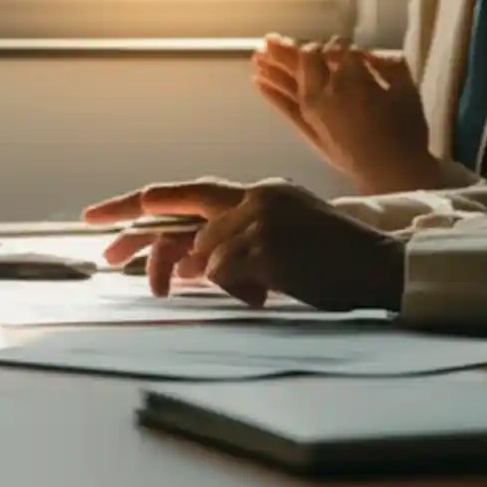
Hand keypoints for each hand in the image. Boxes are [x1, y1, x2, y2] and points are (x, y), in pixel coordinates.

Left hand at [84, 178, 406, 310]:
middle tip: (103, 251)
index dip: (145, 201)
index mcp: (258, 192)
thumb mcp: (278, 244)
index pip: (190, 193)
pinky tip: (267, 294)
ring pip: (203, 255)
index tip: (106, 215)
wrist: (383, 269)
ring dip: (216, 280)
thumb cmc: (333, 265)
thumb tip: (183, 268)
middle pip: (177, 212)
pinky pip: (222, 274)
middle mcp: (255, 197)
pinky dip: (236, 291)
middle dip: (136, 231)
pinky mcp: (265, 244)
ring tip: (259, 291)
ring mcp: (260, 218)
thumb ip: (231, 247)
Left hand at [253, 35, 438, 193]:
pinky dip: (270, 92)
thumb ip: (388, 64)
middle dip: (292, 48)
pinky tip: (257, 80)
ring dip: (272, 63)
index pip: (337, 49)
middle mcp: (327, 90)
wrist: (390, 171)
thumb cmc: (405, 130)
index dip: (340, 44)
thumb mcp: (406, 89)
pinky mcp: (306, 127)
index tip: (344, 46)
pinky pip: (283, 106)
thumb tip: (367, 53)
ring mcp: (312, 109)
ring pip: (288, 79)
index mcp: (352, 77)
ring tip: (257, 51)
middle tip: (274, 38)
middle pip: (304, 59)